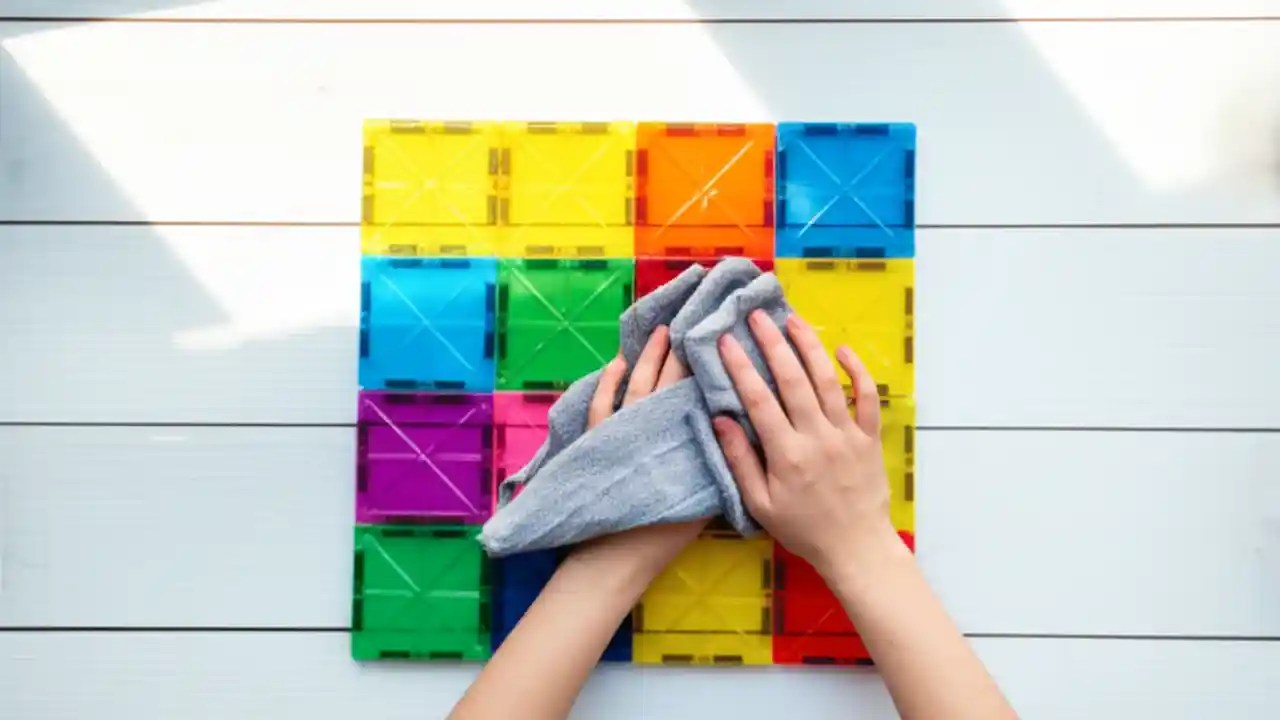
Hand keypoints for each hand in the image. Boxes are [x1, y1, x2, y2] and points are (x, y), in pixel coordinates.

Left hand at [570, 325, 707, 567]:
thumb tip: (730, 427)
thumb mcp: (704, 496)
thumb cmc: (666, 530)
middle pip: (667, 380)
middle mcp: (651, 425)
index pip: (694, 392)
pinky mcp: (599, 439)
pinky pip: (603, 402)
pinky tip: (618, 363)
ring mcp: (622, 429)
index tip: (718, 341)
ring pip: (637, 383)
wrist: (619, 552)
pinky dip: (610, 380)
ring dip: (649, 356)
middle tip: (692, 324)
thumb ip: (718, 461)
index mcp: (680, 437)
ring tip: (662, 332)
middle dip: (680, 350)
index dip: (705, 366)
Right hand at [712, 310, 899, 577]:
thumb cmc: (803, 529)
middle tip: (756, 316)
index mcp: (787, 454)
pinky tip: (841, 348)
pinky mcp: (870, 438)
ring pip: (827, 380)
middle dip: (772, 343)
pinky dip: (857, 370)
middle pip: (792, 379)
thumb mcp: (760, 504)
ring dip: (809, 346)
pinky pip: (867, 397)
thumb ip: (740, 460)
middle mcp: (817, 437)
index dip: (740, 366)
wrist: (856, 547)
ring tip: (792, 320)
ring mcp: (847, 435)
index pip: (758, 399)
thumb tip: (720, 419)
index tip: (725, 340)